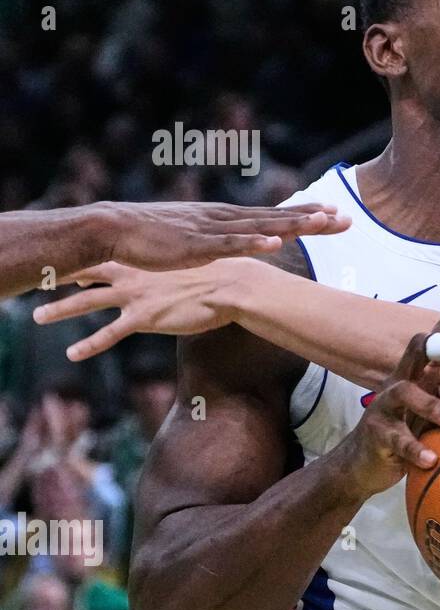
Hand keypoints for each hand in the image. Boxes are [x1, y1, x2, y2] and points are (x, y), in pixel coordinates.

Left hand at [32, 259, 244, 360]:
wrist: (232, 285)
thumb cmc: (222, 275)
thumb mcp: (193, 263)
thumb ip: (175, 267)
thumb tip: (180, 269)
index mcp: (145, 260)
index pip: (104, 256)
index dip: (83, 259)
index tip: (67, 263)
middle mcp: (134, 275)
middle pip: (86, 273)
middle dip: (59, 276)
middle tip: (38, 280)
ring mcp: (136, 296)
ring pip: (87, 302)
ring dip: (60, 309)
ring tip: (37, 316)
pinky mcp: (144, 318)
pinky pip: (109, 333)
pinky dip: (89, 344)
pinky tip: (72, 354)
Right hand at [100, 201, 350, 270]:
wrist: (112, 228)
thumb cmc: (152, 237)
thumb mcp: (195, 239)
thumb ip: (218, 242)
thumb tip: (235, 247)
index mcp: (226, 218)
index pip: (273, 215)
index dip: (305, 213)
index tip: (334, 213)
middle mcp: (224, 218)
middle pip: (276, 217)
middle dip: (312, 218)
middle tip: (346, 218)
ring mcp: (211, 230)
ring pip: (259, 227)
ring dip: (291, 224)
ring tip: (322, 222)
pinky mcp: (194, 244)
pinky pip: (228, 245)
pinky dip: (252, 243)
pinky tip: (274, 243)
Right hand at [334, 327, 439, 500]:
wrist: (363, 466)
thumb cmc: (410, 434)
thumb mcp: (438, 413)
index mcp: (420, 372)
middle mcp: (401, 379)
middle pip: (422, 346)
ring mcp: (385, 404)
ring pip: (405, 391)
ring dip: (432, 405)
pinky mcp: (376, 433)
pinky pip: (396, 438)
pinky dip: (416, 449)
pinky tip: (432, 459)